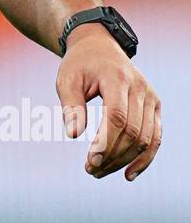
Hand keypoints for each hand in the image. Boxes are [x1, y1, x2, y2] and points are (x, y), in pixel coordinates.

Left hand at [56, 23, 161, 180]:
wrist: (99, 47)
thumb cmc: (79, 65)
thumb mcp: (67, 80)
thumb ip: (71, 106)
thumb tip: (73, 134)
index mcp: (117, 78)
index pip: (117, 116)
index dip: (106, 142)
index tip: (91, 162)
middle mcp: (139, 87)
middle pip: (132, 131)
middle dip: (112, 156)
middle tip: (89, 170)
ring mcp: (150, 97)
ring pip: (145, 139)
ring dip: (125, 161)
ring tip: (99, 172)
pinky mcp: (154, 106)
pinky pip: (155, 137)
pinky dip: (145, 158)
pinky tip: (128, 174)